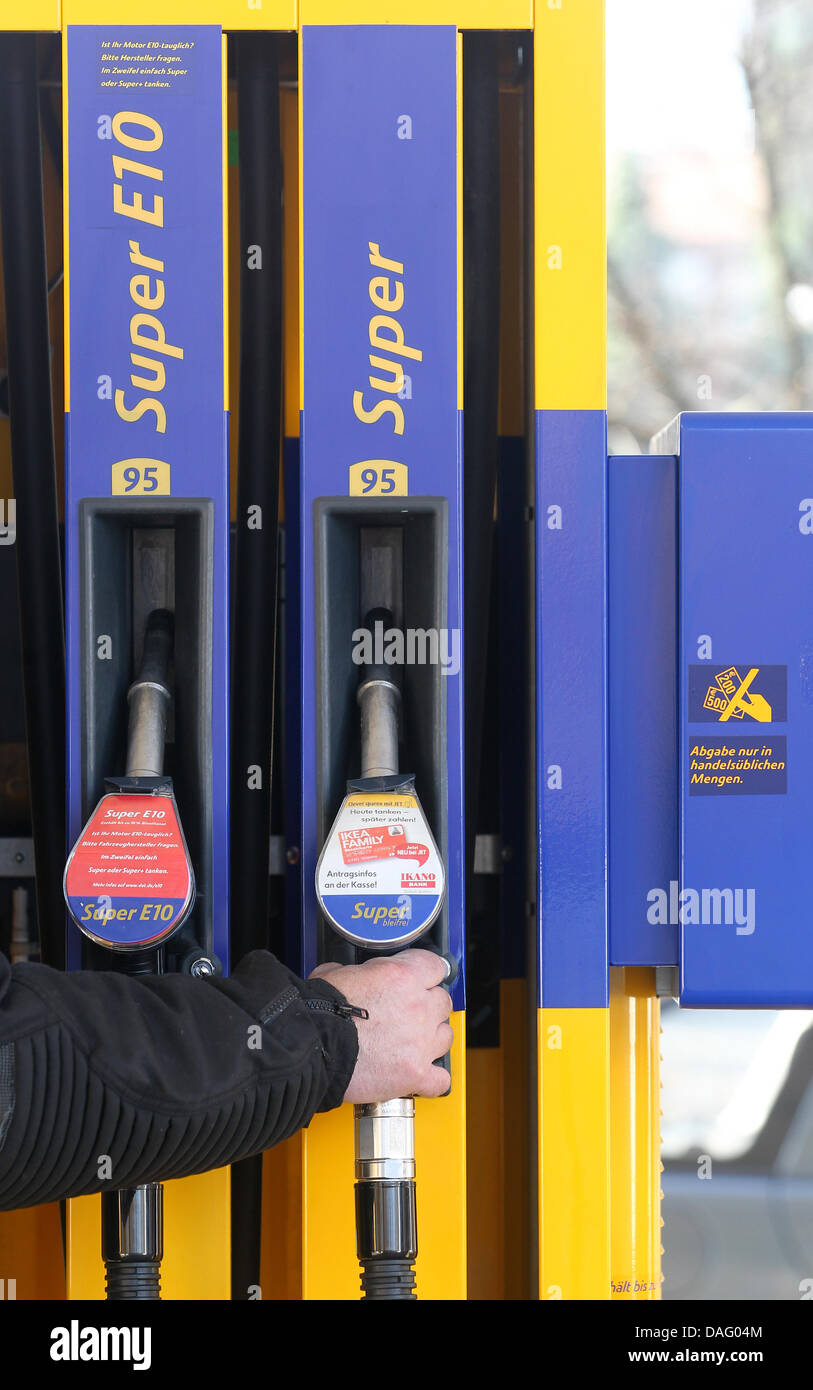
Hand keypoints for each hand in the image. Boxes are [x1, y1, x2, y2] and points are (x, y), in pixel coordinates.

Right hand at [309, 949, 453, 1102]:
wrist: (312, 1048)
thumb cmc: (319, 1012)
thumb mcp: (337, 974)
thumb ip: (361, 972)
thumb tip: (357, 976)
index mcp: (402, 977)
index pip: (436, 967)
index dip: (426, 973)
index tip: (422, 980)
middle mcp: (418, 1007)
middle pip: (443, 1001)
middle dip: (428, 1006)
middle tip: (408, 1014)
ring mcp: (420, 1042)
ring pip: (445, 1036)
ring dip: (432, 1038)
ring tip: (412, 1043)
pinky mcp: (415, 1074)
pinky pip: (440, 1079)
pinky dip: (432, 1079)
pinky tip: (420, 1075)